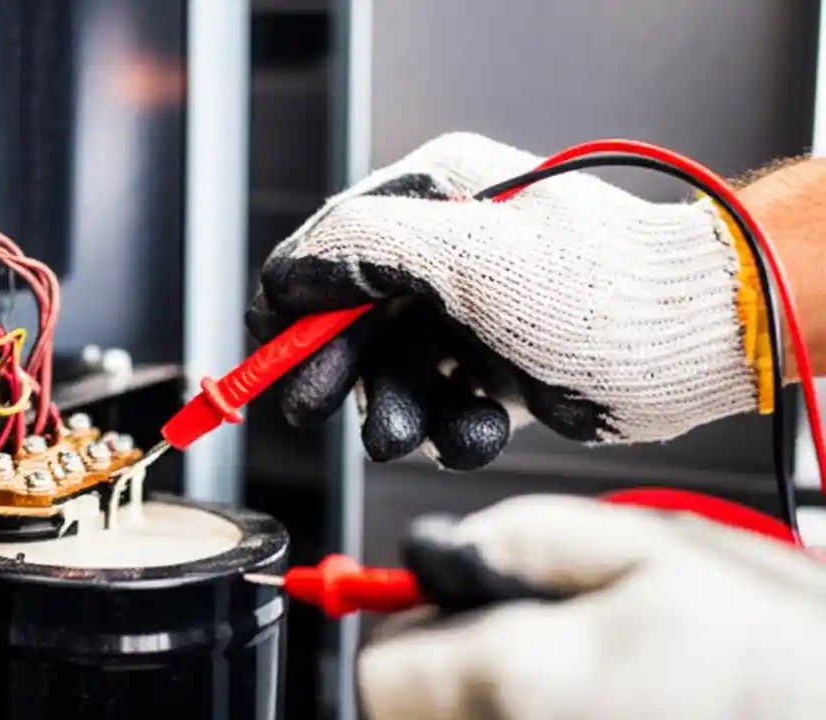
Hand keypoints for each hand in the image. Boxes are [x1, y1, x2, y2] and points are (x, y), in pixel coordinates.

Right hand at [247, 133, 757, 468]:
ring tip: (428, 434)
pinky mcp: (493, 361)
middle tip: (317, 409)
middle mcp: (446, 249)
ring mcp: (470, 308)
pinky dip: (452, 426)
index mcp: (435, 196)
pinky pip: (442, 399)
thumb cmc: (602, 290)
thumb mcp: (471, 259)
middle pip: (354, 317)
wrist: (693, 346)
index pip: (331, 248)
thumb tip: (285, 270)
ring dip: (403, 409)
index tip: (268, 355)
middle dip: (345, 371)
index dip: (292, 305)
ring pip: (396, 369)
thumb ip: (364, 251)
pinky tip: (479, 431)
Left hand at [358, 495, 825, 719]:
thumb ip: (530, 534)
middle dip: (450, 666)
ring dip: (489, 701)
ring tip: (583, 678)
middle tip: (525, 638)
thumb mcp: (663, 549)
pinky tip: (604, 707)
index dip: (407, 626)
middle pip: (411, 713)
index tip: (449, 607)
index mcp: (522, 685)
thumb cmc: (795, 664)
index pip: (378, 674)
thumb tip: (452, 545)